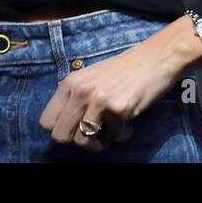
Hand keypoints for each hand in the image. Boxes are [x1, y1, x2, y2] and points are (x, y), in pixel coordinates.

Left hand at [38, 16, 201, 152]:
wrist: (155, 58)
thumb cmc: (124, 71)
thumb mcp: (91, 79)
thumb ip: (75, 99)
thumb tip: (66, 131)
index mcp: (69, 83)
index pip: (45, 122)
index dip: (61, 131)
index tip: (77, 129)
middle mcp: (79, 91)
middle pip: (59, 137)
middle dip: (77, 142)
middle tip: (95, 135)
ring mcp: (98, 100)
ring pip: (83, 143)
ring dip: (99, 144)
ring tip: (112, 130)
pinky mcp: (118, 109)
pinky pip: (114, 139)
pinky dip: (123, 135)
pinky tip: (129, 122)